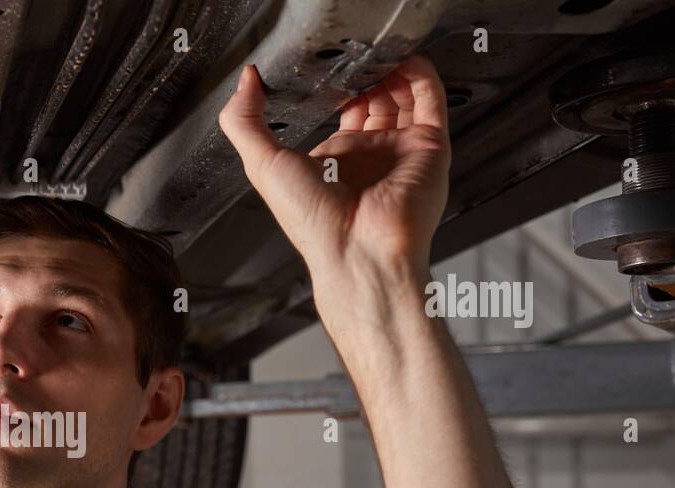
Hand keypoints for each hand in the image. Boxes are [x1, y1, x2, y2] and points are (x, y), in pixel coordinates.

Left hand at [218, 56, 450, 284]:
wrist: (357, 252)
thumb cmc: (313, 223)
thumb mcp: (262, 165)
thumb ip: (245, 122)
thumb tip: (245, 83)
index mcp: (333, 160)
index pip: (340, 111)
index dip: (335, 85)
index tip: (325, 64)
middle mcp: (369, 155)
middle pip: (374, 99)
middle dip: (366, 72)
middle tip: (357, 52)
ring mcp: (400, 150)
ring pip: (402, 95)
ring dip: (392, 68)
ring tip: (379, 48)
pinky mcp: (428, 148)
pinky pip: (430, 101)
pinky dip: (422, 75)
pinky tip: (406, 58)